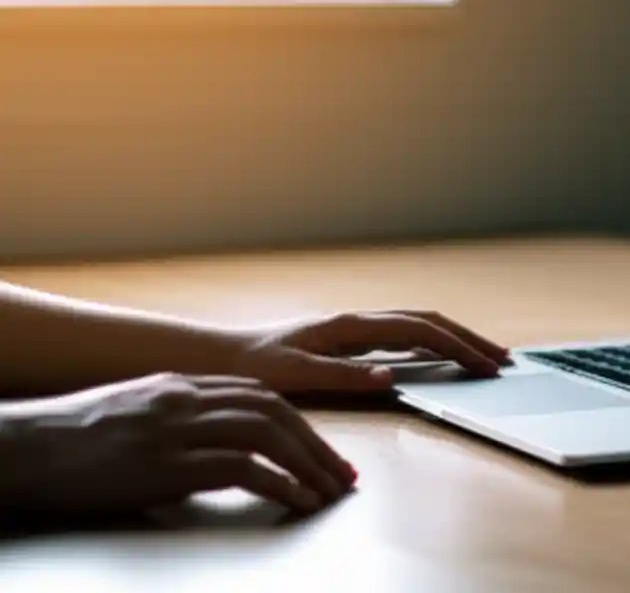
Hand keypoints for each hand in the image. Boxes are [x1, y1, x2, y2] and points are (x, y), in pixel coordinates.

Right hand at [0, 373, 354, 513]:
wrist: (24, 447)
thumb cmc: (75, 441)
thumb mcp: (138, 416)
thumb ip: (184, 423)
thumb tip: (223, 450)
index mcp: (181, 385)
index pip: (260, 395)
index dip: (301, 424)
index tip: (325, 452)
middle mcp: (186, 399)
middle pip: (274, 411)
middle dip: (317, 444)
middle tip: (342, 475)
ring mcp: (176, 428)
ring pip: (267, 433)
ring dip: (308, 464)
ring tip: (329, 492)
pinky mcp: (164, 462)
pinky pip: (241, 467)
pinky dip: (279, 483)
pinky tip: (298, 501)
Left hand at [227, 310, 509, 393]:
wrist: (222, 356)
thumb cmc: (254, 365)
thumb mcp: (296, 375)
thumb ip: (344, 376)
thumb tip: (391, 377)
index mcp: (351, 325)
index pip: (419, 331)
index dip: (458, 347)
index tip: (486, 365)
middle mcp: (359, 321)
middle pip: (429, 321)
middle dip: (469, 338)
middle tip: (503, 359)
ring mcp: (357, 330)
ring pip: (418, 327)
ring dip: (455, 340)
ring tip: (484, 356)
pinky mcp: (351, 342)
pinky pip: (403, 339)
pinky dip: (432, 346)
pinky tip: (442, 358)